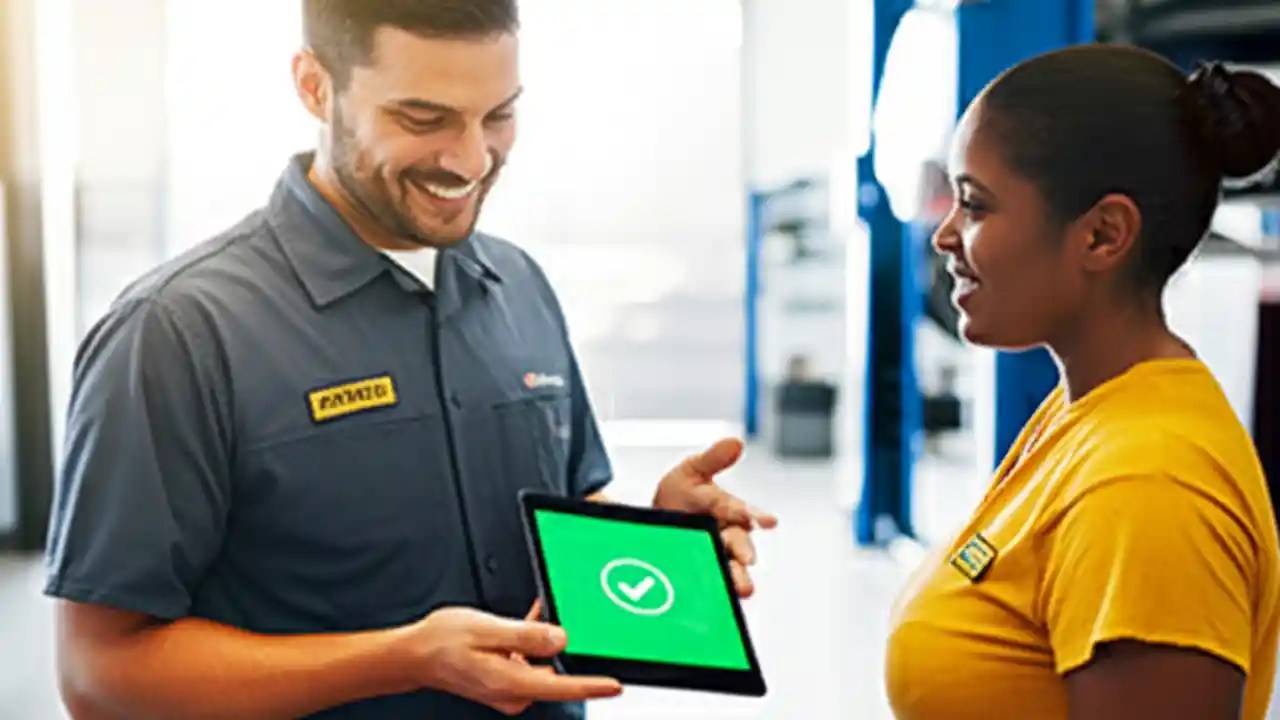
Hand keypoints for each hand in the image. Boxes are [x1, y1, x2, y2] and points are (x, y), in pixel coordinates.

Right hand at [409, 605, 620, 715]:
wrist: (414, 654)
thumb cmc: (443, 642)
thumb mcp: (488, 629)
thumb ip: (526, 635)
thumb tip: (559, 639)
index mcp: (511, 682)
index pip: (561, 687)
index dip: (592, 686)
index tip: (615, 685)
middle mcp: (512, 691)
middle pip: (553, 674)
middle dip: (559, 649)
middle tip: (553, 622)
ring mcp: (507, 689)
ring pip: (540, 665)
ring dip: (540, 643)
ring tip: (528, 617)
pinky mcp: (503, 681)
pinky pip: (526, 662)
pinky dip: (528, 644)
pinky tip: (525, 623)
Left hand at [651, 438, 778, 597]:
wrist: (654, 522)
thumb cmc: (681, 494)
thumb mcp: (691, 472)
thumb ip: (713, 459)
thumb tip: (736, 441)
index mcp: (729, 510)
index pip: (742, 511)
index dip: (754, 515)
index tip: (768, 521)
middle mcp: (728, 537)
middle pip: (740, 545)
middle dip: (745, 552)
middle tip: (748, 560)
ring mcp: (716, 559)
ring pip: (732, 570)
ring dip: (739, 579)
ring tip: (744, 589)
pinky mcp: (702, 576)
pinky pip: (712, 586)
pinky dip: (716, 593)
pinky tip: (716, 600)